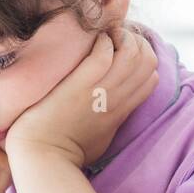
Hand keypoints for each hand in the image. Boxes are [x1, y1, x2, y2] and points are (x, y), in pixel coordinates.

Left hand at [3, 25, 158, 169]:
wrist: (42, 157)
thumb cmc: (63, 150)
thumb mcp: (98, 136)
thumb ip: (109, 120)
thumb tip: (111, 110)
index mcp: (122, 111)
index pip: (151, 77)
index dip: (142, 57)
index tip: (121, 50)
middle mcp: (116, 100)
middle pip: (148, 60)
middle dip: (136, 40)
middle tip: (114, 37)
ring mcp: (100, 92)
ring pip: (132, 54)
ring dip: (121, 36)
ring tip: (105, 35)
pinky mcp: (79, 86)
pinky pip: (103, 54)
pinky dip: (101, 41)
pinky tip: (91, 40)